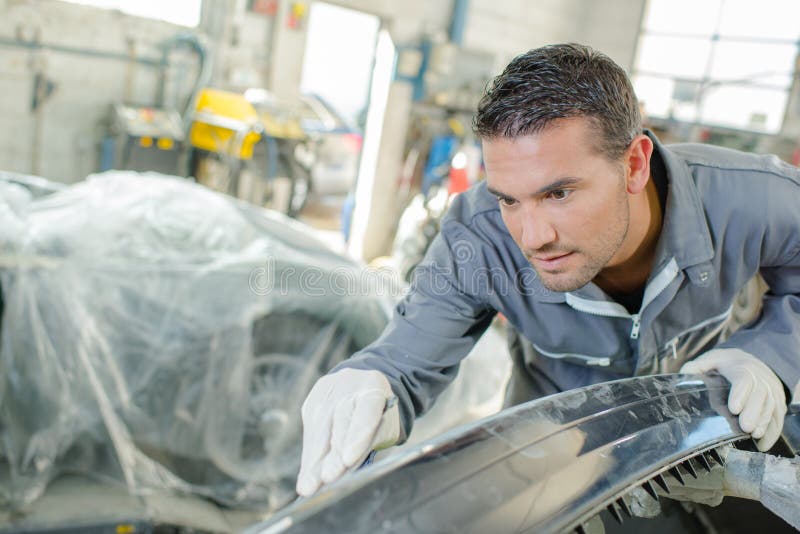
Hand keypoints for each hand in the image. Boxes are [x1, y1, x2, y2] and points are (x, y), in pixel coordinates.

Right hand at [296, 368, 399, 496]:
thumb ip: (369, 444)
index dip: (358, 436)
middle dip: (332, 454)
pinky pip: (310, 431)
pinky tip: (306, 475)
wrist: (363, 387)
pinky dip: (309, 456)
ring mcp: (327, 390)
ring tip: (309, 486)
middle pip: (340, 422)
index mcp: (373, 387)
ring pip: (320, 429)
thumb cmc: (379, 414)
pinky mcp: (312, 401)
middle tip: (326, 479)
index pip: (366, 412)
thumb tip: (345, 470)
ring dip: (314, 460)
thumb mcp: (385, 426)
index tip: (348, 460)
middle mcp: (348, 384)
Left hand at [680, 348, 785, 450]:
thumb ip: (696, 367)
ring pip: (772, 405)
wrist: (752, 360)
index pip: (743, 378)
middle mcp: (760, 377)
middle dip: (754, 412)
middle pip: (761, 394)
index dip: (740, 393)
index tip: (734, 408)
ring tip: (754, 435)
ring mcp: (771, 389)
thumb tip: (682, 377)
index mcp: (740, 367)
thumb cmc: (726, 364)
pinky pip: (779, 417)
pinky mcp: (777, 401)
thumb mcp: (710, 360)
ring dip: (764, 421)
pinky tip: (763, 443)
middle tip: (745, 427)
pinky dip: (773, 431)